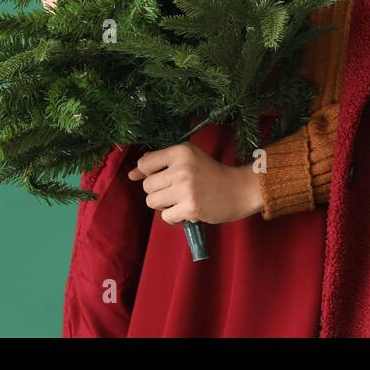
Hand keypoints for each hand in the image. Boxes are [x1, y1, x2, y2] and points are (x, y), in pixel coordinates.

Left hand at [128, 141, 263, 224]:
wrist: (239, 189)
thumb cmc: (210, 173)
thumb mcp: (187, 158)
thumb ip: (158, 163)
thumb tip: (131, 174)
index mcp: (181, 152)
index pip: (145, 163)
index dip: (147, 173)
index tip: (161, 177)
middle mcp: (182, 168)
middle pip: (147, 186)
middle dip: (158, 191)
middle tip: (176, 190)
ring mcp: (186, 189)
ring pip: (152, 202)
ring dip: (164, 204)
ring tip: (179, 200)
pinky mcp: (190, 208)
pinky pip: (165, 217)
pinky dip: (174, 216)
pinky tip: (187, 209)